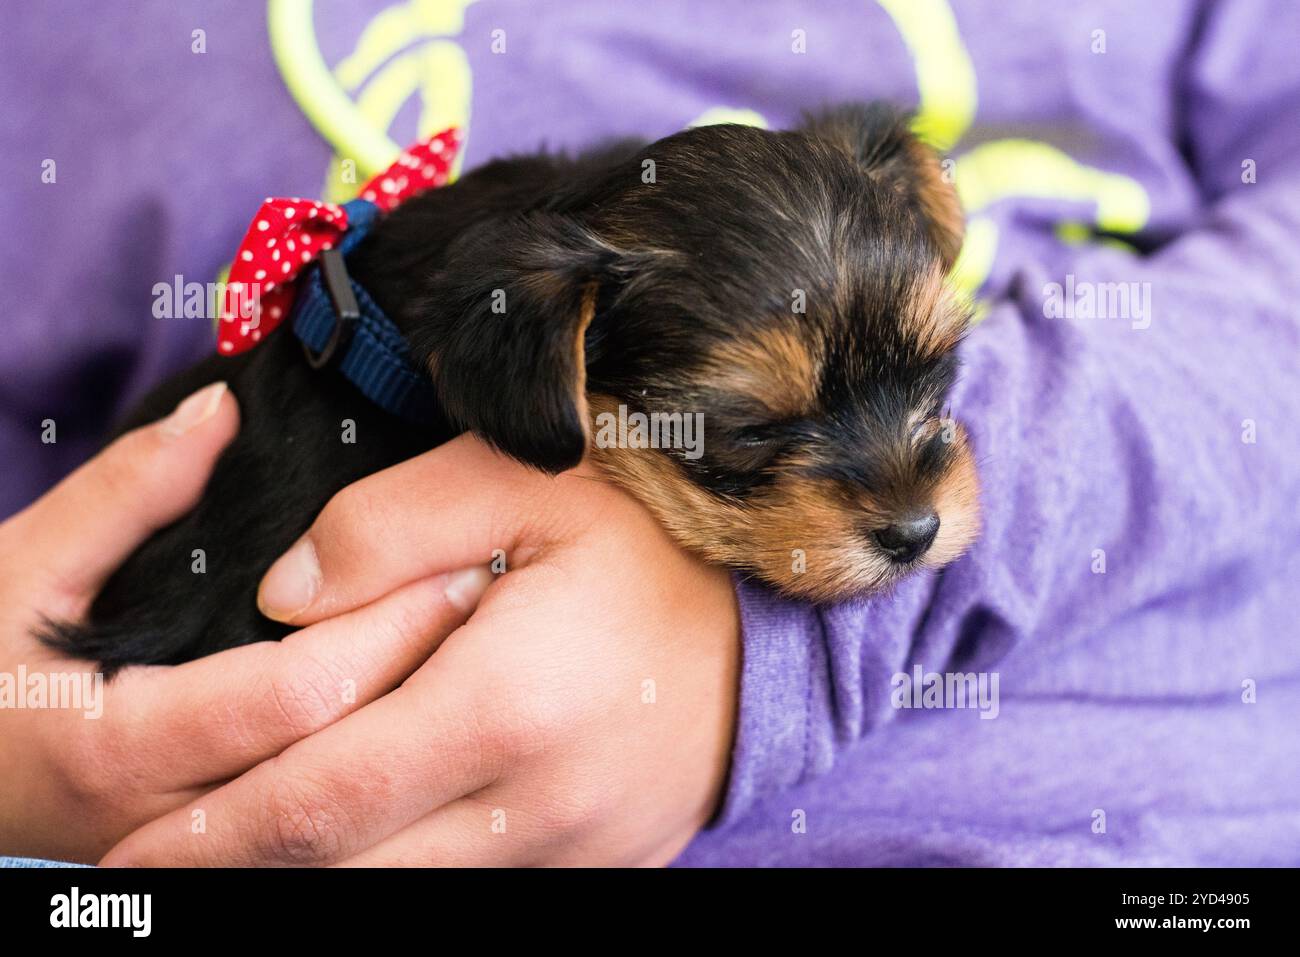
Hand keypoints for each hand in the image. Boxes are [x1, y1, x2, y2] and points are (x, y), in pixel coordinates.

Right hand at [0, 383, 481, 861]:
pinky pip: (321, 818)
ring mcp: (199, 853)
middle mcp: (169, 816)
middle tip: (492, 595)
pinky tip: (420, 701)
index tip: (458, 566)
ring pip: (345, 802)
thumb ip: (125, 492)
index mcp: (123, 744)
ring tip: (477, 643)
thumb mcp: (19, 569)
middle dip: (427, 671)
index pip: (302, 692)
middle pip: (342, 750)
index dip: (391, 626)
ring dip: (413, 722)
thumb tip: (220, 412)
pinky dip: (375, 761)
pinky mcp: (218, 857)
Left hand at [102, 433, 740, 866]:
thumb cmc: (655, 536)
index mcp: (509, 703)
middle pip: (352, 872)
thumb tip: (281, 597)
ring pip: (410, 898)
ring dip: (318, 881)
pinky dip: (404, 878)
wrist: (783, 615)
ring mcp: (578, 852)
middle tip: (158, 870)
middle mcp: (542, 805)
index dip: (218, 833)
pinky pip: (480, 894)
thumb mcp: (528, 482)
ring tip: (243, 857)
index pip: (326, 796)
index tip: (137, 851)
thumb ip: (389, 524)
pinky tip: (367, 845)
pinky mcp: (604, 868)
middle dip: (243, 874)